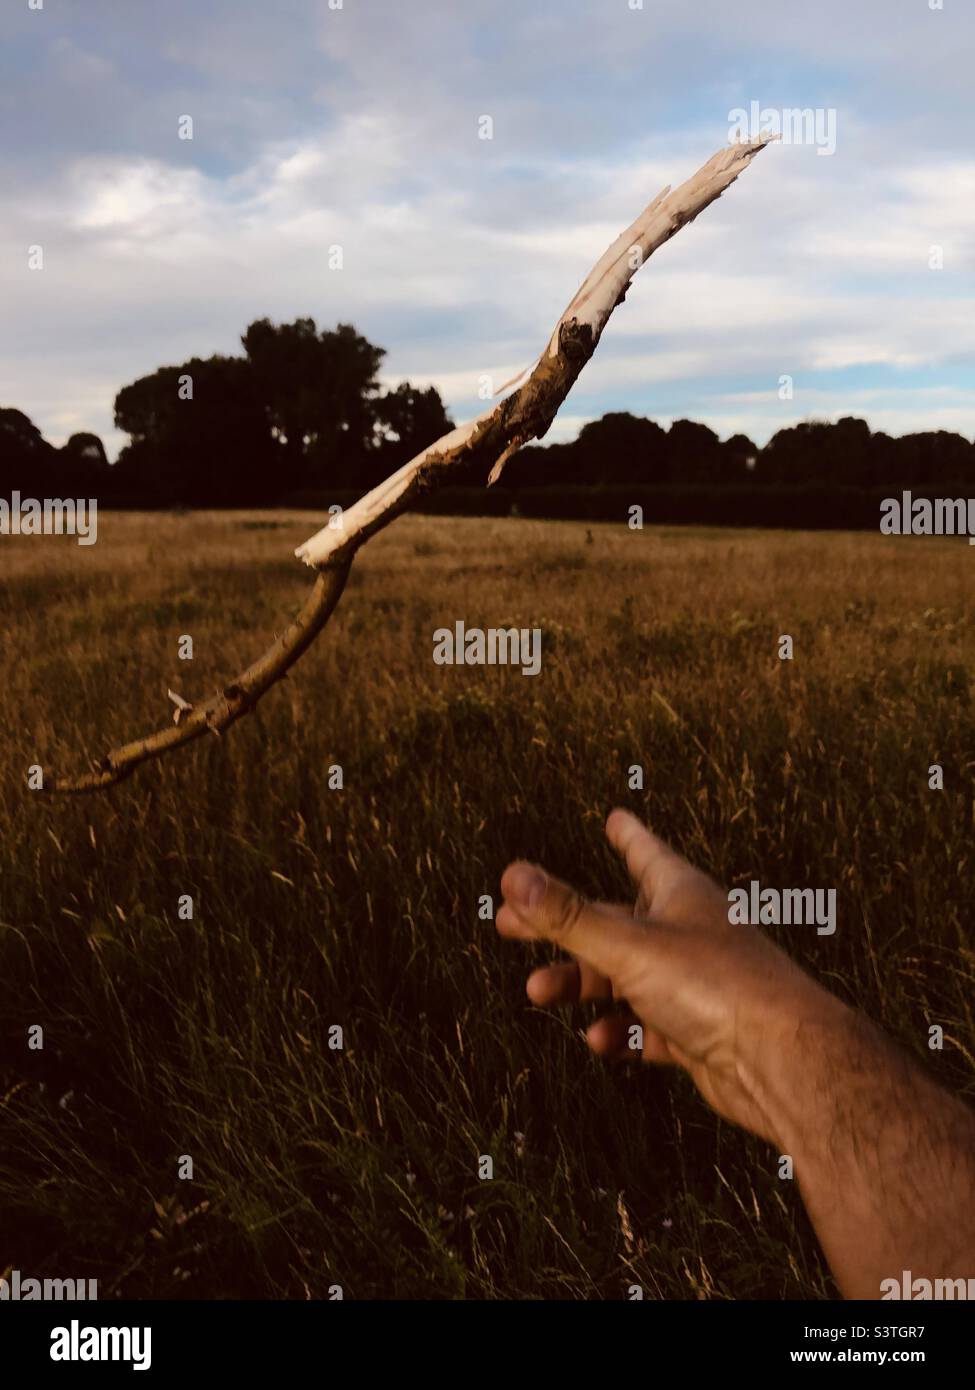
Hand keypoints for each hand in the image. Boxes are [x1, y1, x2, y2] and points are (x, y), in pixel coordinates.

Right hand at [496, 808, 846, 1145]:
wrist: (781, 1062)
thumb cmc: (720, 988)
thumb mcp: (629, 945)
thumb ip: (568, 916)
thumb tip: (514, 876)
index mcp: (681, 897)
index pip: (647, 854)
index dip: (628, 836)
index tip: (615, 817)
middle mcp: (689, 935)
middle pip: (615, 922)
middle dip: (564, 926)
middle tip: (511, 925)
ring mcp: (695, 985)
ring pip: (625, 978)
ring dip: (581, 985)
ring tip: (539, 991)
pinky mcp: (699, 1032)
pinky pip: (647, 1028)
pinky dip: (620, 1032)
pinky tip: (601, 1041)